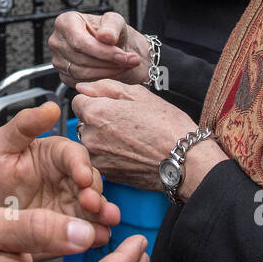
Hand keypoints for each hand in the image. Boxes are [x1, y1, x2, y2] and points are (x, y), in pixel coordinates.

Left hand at [0, 101, 118, 257]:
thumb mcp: (0, 144)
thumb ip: (24, 124)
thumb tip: (50, 106)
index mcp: (54, 153)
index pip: (74, 155)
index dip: (81, 165)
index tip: (82, 177)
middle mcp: (67, 176)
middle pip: (91, 180)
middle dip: (95, 191)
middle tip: (91, 203)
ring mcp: (70, 201)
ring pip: (95, 204)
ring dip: (103, 212)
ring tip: (106, 221)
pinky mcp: (70, 224)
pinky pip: (88, 227)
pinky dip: (98, 231)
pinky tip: (101, 236)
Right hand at [49, 10, 148, 87]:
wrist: (113, 46)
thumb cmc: (110, 31)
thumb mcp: (115, 21)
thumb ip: (112, 26)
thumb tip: (106, 36)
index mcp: (66, 22)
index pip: (80, 41)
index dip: (103, 52)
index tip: (122, 56)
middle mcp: (58, 41)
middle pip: (81, 58)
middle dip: (108, 63)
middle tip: (128, 61)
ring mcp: (58, 60)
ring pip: (81, 72)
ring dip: (107, 72)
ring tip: (124, 66)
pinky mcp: (64, 75)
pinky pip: (81, 82)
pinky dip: (100, 80)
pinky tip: (113, 72)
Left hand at [73, 79, 226, 195]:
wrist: (185, 161)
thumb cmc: (167, 126)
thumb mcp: (139, 94)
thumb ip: (105, 87)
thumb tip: (84, 87)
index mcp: (96, 113)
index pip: (78, 101)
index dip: (96, 100)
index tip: (113, 105)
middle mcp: (90, 137)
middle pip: (83, 122)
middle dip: (98, 120)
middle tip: (126, 122)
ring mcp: (97, 158)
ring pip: (91, 141)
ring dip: (103, 138)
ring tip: (131, 139)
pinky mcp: (106, 174)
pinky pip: (101, 159)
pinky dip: (111, 155)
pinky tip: (131, 152)